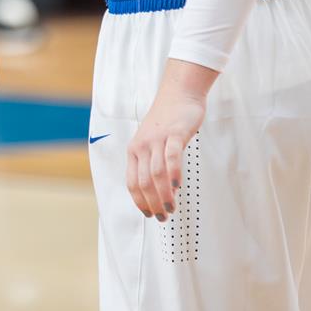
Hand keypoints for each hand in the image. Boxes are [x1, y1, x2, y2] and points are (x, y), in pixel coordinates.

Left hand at [126, 59, 217, 219]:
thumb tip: (159, 191)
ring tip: (171, 208)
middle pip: (143, 182)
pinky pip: (171, 157)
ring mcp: (157, 139)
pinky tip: (177, 188)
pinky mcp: (173, 134)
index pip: (131, 182)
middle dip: (152, 203)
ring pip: (156, 174)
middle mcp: (142, 146)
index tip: (149, 214)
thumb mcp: (152, 142)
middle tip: (163, 217)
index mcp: (134, 150)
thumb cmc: (167, 121)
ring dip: (163, 195)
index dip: (140, 202)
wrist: (179, 93)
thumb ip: (152, 163)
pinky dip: (173, 175)